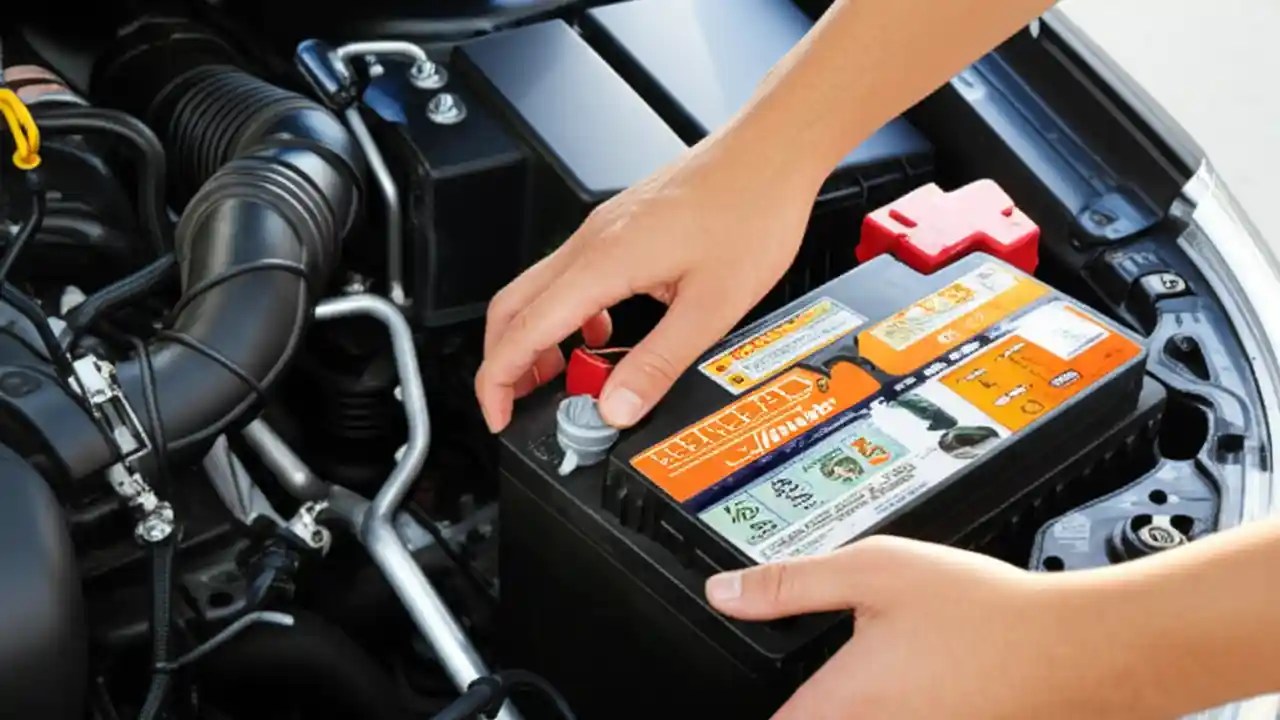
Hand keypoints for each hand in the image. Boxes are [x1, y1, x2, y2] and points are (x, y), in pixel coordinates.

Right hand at [475, 129, 824, 431]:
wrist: (771, 153)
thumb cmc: (752, 210)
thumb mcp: (711, 307)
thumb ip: (658, 364)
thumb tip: (617, 408)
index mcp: (604, 261)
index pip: (523, 330)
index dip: (499, 381)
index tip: (498, 415)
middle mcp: (592, 241)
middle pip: (511, 307)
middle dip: (502, 362)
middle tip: (513, 404)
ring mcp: (603, 230)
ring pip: (538, 290)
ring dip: (534, 339)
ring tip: (558, 380)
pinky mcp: (620, 226)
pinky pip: (571, 276)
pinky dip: (568, 316)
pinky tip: (602, 337)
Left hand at [705, 536, 1173, 719]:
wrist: (1078, 650)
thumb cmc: (986, 613)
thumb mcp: (874, 570)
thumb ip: (789, 583)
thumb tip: (726, 593)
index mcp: (841, 705)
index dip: (758, 706)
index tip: (757, 691)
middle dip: (808, 705)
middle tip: (823, 676)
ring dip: (850, 711)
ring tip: (875, 677)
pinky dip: (895, 711)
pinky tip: (913, 687)